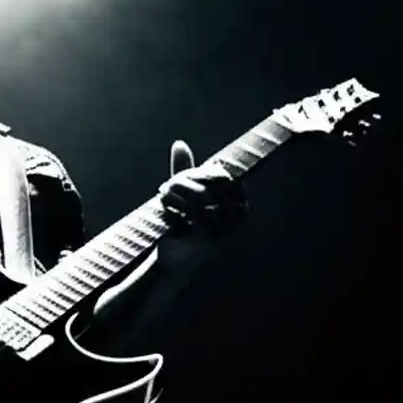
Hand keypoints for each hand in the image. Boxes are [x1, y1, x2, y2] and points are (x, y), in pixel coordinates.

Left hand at [156, 139, 247, 270]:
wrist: (176, 258)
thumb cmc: (185, 223)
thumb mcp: (188, 194)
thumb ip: (186, 169)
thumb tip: (178, 143)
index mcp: (240, 206)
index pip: (222, 177)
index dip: (199, 173)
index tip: (180, 177)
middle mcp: (237, 219)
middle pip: (210, 185)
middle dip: (186, 181)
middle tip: (168, 184)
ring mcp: (224, 230)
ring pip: (199, 198)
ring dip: (178, 193)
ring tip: (163, 194)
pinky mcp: (207, 241)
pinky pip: (189, 215)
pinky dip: (174, 208)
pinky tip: (164, 208)